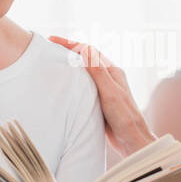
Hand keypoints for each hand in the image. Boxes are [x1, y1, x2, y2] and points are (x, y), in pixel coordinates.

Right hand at [48, 35, 156, 157]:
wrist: (132, 141)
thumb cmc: (125, 118)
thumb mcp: (110, 93)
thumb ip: (98, 72)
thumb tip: (85, 50)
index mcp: (113, 71)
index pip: (89, 51)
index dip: (70, 44)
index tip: (52, 41)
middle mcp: (109, 78)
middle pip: (85, 58)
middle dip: (68, 51)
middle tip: (48, 48)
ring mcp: (104, 89)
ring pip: (84, 72)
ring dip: (69, 65)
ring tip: (52, 62)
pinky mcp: (99, 101)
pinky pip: (83, 86)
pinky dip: (72, 81)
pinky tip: (63, 86)